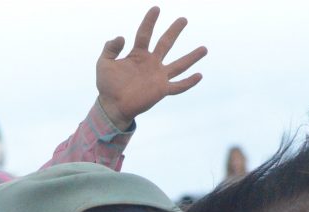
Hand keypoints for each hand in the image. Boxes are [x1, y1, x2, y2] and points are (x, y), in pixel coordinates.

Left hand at [96, 6, 207, 129]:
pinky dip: (189, 82)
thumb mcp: (104, 63)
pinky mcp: (161, 90)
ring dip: (192, 57)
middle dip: (174, 31)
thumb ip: (110, 48)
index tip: (156, 9)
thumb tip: (121, 37)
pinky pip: (178, 86)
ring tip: (204, 48)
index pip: (145, 34)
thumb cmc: (107, 86)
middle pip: (165, 43)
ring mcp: (158, 76)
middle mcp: (151, 63)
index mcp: (138, 55)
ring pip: (179, 64)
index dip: (150, 21)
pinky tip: (199, 76)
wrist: (112, 106)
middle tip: (183, 19)